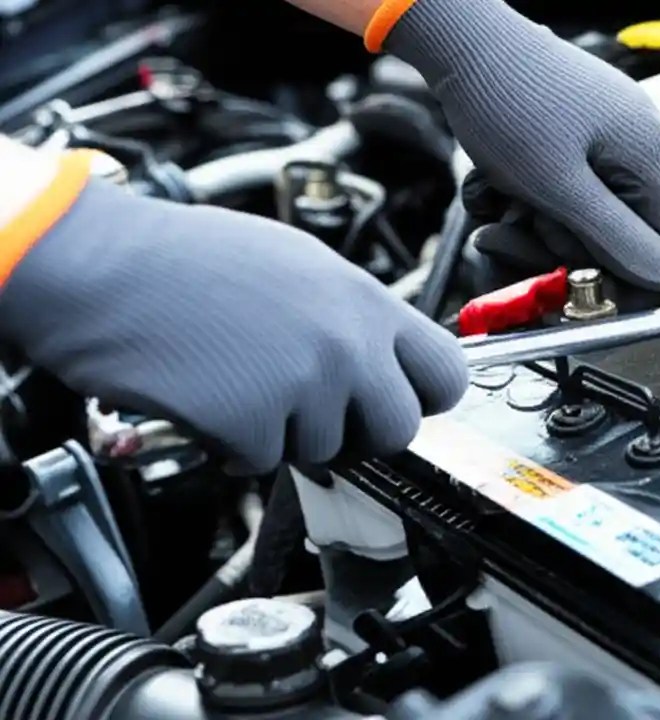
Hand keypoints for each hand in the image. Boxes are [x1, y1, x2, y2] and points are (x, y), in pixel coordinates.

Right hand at [0, 181, 467, 473]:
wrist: (104, 268)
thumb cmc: (190, 261)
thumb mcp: (300, 266)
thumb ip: (353, 316)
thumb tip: (387, 360)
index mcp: (365, 301)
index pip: (447, 373)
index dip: (422, 397)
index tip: (394, 400)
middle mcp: (347, 345)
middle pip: (398, 430)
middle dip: (358, 434)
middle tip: (312, 413)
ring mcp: (304, 387)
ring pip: (326, 452)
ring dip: (286, 435)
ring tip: (241, 383)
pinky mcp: (254, 424)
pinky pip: (262, 462)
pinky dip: (234, 446)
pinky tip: (209, 401)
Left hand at [383, 0, 659, 290]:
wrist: (460, 38)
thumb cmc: (506, 99)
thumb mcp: (559, 188)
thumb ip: (616, 238)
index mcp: (650, 153)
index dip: (640, 271)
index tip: (593, 285)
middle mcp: (639, 140)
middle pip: (631, 228)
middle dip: (575, 244)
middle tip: (528, 232)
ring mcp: (609, 133)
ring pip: (592, 210)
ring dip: (545, 223)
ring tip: (506, 203)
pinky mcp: (577, 130)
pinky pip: (568, 185)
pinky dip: (533, 197)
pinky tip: (501, 185)